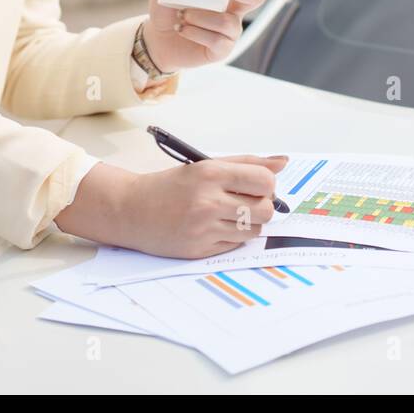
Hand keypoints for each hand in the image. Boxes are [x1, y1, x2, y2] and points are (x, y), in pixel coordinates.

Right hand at [118, 154, 288, 257]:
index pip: (265, 181)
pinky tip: (215, 227)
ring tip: (228, 215)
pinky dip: (232, 237)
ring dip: (248, 224)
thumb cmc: (169, 186)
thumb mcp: (204, 165)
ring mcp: (204, 228)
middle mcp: (209, 201)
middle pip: (265, 209)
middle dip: (262, 206)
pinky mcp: (200, 249)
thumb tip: (282, 163)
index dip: (268, 185)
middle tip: (245, 202)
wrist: (131, 210)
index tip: (257, 186)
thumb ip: (245, 163)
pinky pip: (236, 245)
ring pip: (254, 230)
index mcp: (211, 174)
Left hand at [140, 0, 266, 71]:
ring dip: (202, 16)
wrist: (158, 40)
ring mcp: (232, 29)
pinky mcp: (223, 49)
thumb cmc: (169, 8)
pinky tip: (182, 28)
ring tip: (182, 14)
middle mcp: (236, 6)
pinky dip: (195, 32)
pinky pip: (216, 41)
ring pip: (228, 22)